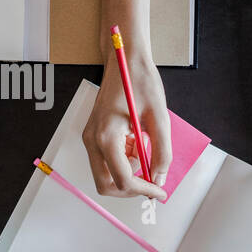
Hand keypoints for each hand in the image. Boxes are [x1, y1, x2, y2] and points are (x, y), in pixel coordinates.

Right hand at [82, 49, 170, 199]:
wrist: (123, 60)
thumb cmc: (141, 82)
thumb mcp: (159, 118)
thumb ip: (161, 152)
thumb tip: (160, 178)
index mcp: (107, 136)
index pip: (122, 180)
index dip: (144, 190)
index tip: (160, 191)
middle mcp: (92, 140)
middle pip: (105, 184)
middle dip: (130, 189)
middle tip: (152, 182)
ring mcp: (90, 138)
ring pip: (106, 174)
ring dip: (128, 171)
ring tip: (144, 146)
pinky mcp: (93, 135)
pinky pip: (107, 160)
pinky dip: (124, 160)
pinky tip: (136, 139)